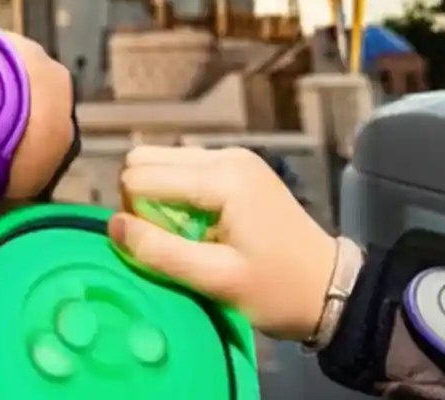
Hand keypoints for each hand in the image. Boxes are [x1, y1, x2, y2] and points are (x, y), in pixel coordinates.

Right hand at [110, 146, 337, 341]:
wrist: (332, 290)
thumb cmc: (277, 290)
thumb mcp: (216, 280)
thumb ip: (160, 251)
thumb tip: (112, 225)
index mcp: (222, 177)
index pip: (141, 175)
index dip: (134, 214)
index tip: (158, 248)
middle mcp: (225, 155)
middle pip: (146, 159)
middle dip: (140, 200)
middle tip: (166, 240)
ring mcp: (233, 157)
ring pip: (161, 161)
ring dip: (158, 197)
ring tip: (183, 235)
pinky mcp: (237, 167)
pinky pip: (183, 170)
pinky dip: (176, 195)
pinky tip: (198, 226)